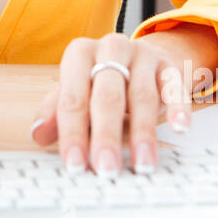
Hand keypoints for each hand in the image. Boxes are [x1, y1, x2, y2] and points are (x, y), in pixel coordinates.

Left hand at [28, 31, 212, 174]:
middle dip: (106, 136)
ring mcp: (142, 55)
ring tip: (142, 164)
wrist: (138, 58)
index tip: (75, 163)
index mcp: (79, 54)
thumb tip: (38, 135)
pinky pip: (175, 87)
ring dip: (143, 133)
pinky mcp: (169, 65)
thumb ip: (56, 112)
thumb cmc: (99, 79)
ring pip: (142, 95)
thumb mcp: (75, 90)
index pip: (72, 98)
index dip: (73, 133)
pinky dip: (178, 108)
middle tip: (106, 168)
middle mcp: (110, 49)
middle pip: (107, 96)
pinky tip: (179, 128)